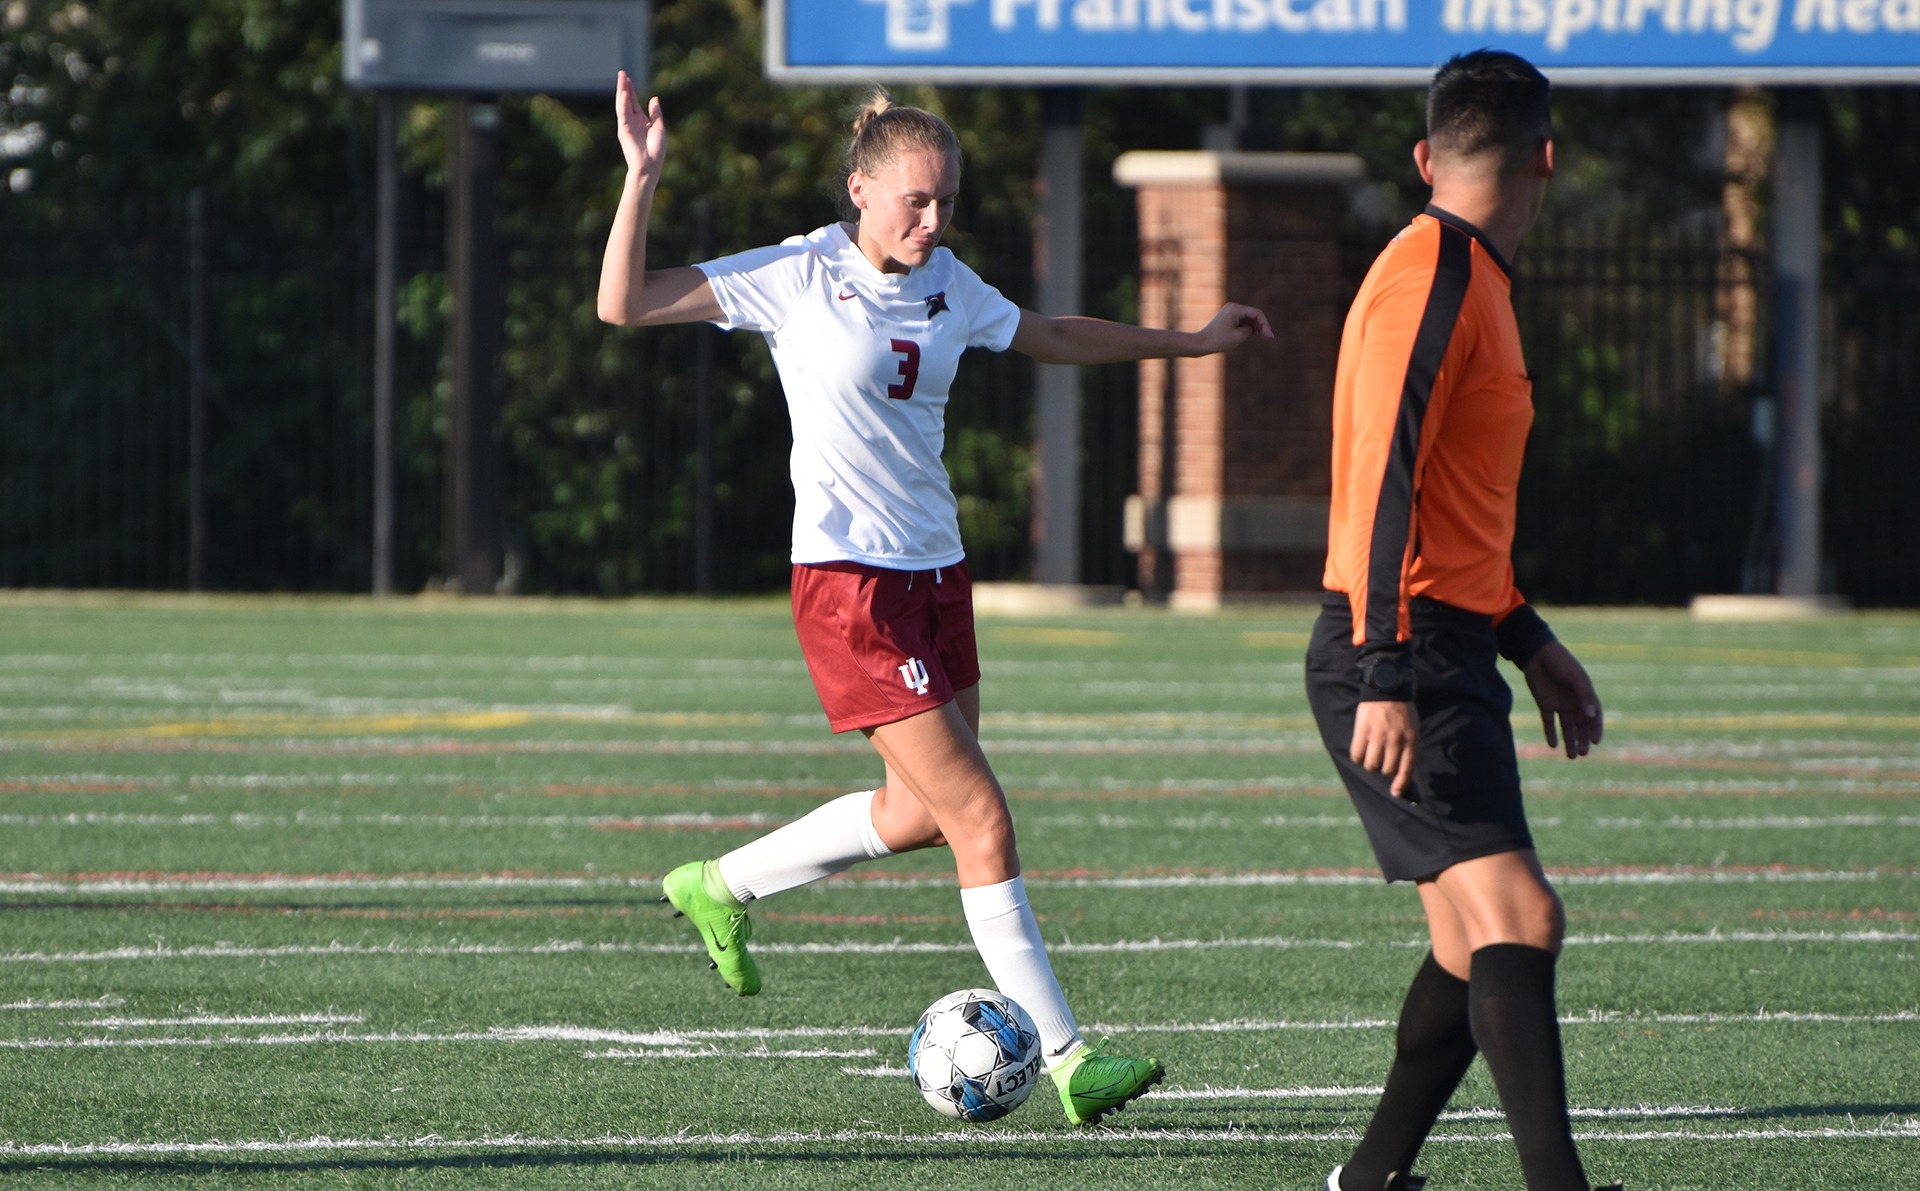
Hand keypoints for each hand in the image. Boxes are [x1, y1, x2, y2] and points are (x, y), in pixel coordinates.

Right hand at [614, 70, 665, 182]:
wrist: (650, 166)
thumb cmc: (655, 150)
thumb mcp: (659, 127)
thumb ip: (655, 113)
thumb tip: (654, 98)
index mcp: (640, 121)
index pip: (634, 102)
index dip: (631, 90)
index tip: (628, 78)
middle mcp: (631, 121)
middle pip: (626, 100)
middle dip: (624, 87)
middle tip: (621, 73)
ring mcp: (626, 125)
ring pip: (622, 104)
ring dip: (621, 91)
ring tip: (621, 78)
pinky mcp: (624, 130)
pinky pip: (623, 114)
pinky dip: (623, 103)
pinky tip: (624, 93)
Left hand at [1193, 302, 1273, 353]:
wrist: (1201, 343)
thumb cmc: (1218, 341)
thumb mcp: (1239, 336)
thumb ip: (1250, 330)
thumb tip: (1253, 327)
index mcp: (1236, 309)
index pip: (1257, 314)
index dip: (1265, 325)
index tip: (1268, 336)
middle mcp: (1233, 307)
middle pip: (1254, 314)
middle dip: (1262, 326)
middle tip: (1269, 338)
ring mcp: (1230, 311)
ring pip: (1249, 318)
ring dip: (1257, 327)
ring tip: (1264, 338)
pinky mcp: (1228, 317)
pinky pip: (1243, 320)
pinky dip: (1249, 327)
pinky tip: (1256, 335)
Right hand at [1351, 699, 1417, 796]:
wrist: (1387, 686)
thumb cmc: (1401, 711)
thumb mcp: (1412, 729)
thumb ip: (1408, 749)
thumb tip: (1399, 772)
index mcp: (1410, 740)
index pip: (1406, 769)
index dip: (1401, 784)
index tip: (1395, 793)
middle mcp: (1395, 740)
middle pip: (1386, 770)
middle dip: (1384, 768)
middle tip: (1382, 759)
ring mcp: (1378, 735)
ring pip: (1371, 765)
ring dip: (1370, 764)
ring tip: (1371, 754)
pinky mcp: (1362, 730)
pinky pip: (1357, 755)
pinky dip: (1358, 757)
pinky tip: (1361, 749)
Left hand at [1522, 640, 1603, 757]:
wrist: (1536, 653)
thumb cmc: (1560, 662)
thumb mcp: (1575, 678)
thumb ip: (1583, 696)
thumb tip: (1591, 716)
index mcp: (1585, 694)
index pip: (1594, 716)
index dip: (1595, 729)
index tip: (1595, 742)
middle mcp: (1574, 701)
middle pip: (1580, 725)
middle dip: (1582, 740)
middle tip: (1582, 754)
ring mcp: (1559, 703)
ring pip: (1566, 727)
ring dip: (1569, 740)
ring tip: (1571, 756)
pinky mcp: (1544, 704)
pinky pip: (1549, 722)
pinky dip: (1551, 733)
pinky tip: (1552, 745)